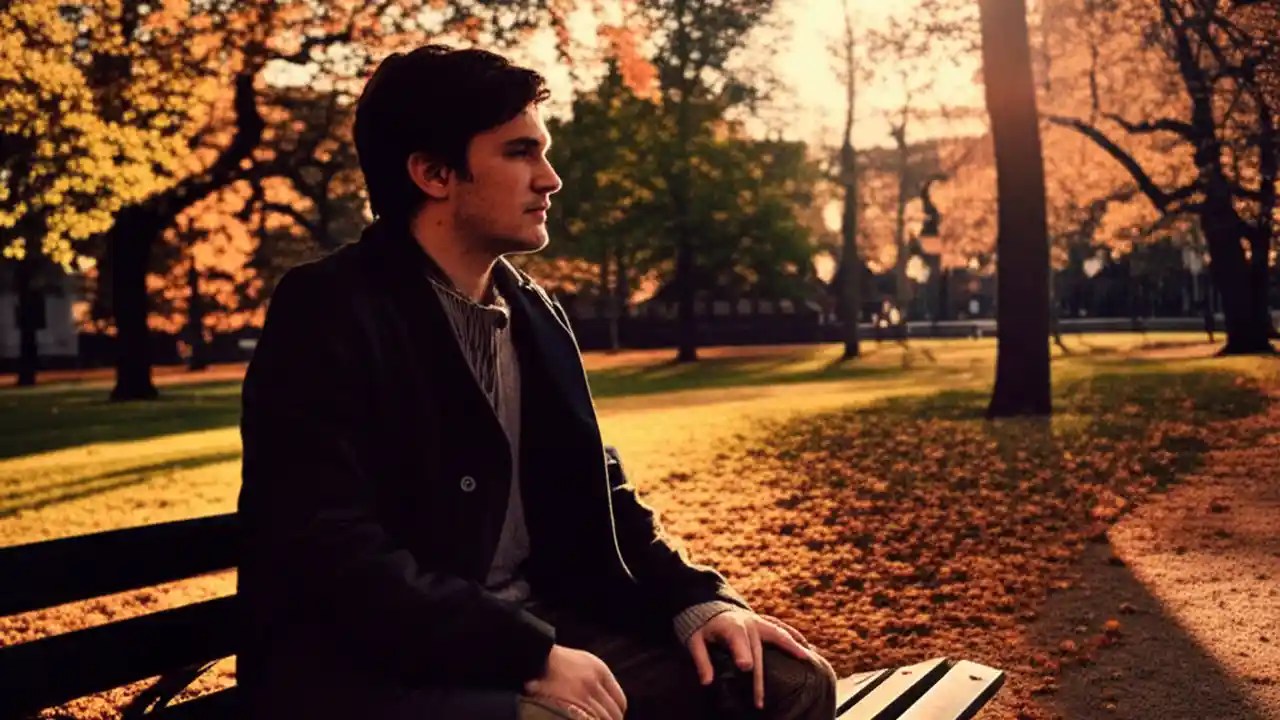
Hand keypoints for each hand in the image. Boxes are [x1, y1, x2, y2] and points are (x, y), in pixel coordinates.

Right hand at [523, 644, 626, 719]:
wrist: (537, 658)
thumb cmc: (559, 662)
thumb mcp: (586, 663)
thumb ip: (600, 680)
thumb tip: (610, 703)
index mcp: (600, 671)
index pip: (620, 701)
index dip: (618, 713)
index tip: (613, 719)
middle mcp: (593, 683)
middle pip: (612, 713)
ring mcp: (580, 695)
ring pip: (601, 719)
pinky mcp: (568, 704)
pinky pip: (586, 719)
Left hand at [685, 609, 811, 710]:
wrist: (706, 604)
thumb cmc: (700, 626)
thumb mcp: (693, 640)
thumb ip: (701, 660)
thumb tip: (706, 682)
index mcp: (730, 626)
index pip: (738, 639)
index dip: (742, 652)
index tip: (746, 667)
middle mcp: (747, 622)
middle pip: (757, 650)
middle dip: (759, 676)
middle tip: (759, 702)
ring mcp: (757, 621)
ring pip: (777, 633)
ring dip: (791, 646)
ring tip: (806, 660)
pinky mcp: (762, 621)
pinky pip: (780, 627)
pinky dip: (793, 635)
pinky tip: (805, 647)